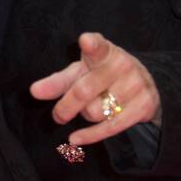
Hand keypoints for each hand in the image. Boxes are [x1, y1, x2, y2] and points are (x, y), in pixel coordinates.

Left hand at [29, 32, 160, 146]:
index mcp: (105, 52)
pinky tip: (75, 138)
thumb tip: (34, 92)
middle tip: (57, 116)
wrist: (146, 84)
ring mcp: (135, 85)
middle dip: (66, 107)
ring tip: (91, 108)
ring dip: (85, 115)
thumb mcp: (81, 72)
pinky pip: (111, 127)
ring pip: (96, 112)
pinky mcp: (143, 106)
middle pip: (84, 91)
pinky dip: (90, 135)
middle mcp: (122, 65)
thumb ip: (58, 81)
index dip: (92, 44)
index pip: (98, 47)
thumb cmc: (103, 75)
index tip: (85, 41)